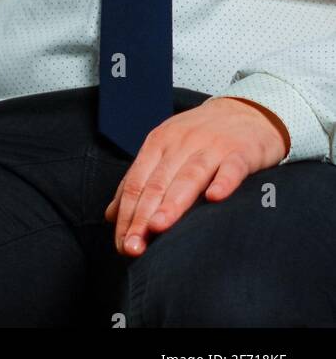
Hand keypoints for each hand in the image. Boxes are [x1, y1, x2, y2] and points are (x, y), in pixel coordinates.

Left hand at [103, 96, 290, 256]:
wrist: (247, 111)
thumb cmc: (201, 136)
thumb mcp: (166, 150)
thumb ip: (140, 180)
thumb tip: (112, 215)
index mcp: (159, 142)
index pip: (137, 181)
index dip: (127, 214)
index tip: (122, 244)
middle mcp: (182, 142)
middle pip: (158, 182)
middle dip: (143, 216)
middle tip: (134, 247)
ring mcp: (212, 146)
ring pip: (190, 175)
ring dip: (173, 202)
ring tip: (159, 226)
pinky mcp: (241, 152)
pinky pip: (231, 168)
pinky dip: (223, 182)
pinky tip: (215, 198)